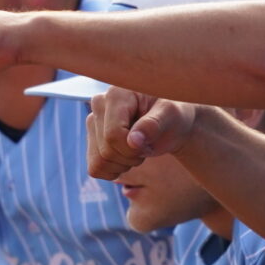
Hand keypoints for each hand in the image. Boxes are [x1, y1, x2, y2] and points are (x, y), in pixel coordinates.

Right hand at [85, 89, 199, 180]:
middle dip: (131, 157)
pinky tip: (126, 157)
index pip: (113, 134)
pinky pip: (95, 168)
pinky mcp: (91, 137)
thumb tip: (133, 140)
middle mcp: (99, 104)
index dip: (133, 149)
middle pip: (106, 150)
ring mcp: (93, 121)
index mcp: (116, 93)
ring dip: (123, 165)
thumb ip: (154, 124)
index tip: (149, 143)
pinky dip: (113, 170)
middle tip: (147, 146)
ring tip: (137, 150)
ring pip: (98, 162)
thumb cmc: (173, 115)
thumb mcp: (171, 115)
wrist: (171, 123)